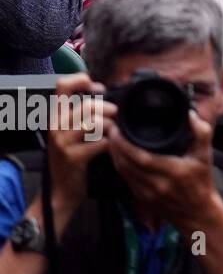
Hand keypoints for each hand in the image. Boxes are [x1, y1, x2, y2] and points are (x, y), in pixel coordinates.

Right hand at [45, 73, 115, 229]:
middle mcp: (56, 127)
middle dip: (109, 109)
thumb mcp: (71, 132)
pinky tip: (111, 148)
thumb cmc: (73, 158)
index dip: (83, 81)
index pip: (62, 84)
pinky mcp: (74, 157)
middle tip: (115, 118)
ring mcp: (63, 142)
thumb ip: (82, 113)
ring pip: (96, 122)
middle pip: (88, 105)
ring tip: (114, 133)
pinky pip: (101, 142)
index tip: (98, 89)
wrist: (61, 192)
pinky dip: (111, 144)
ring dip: (112, 126)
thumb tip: (103, 92)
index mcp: (55, 117)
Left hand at [108, 110, 217, 234]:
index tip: (118, 129)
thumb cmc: (202, 182)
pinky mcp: (141, 199)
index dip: (125, 144)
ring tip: (111, 139)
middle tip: (111, 130)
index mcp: (173, 171)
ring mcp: (147, 194)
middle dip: (115, 147)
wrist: (198, 213)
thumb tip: (191, 115)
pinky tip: (118, 156)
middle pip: (126, 165)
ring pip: (123, 173)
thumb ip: (202, 133)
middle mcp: (157, 184)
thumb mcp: (206, 156)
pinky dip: (119, 166)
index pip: (142, 157)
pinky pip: (125, 180)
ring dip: (114, 156)